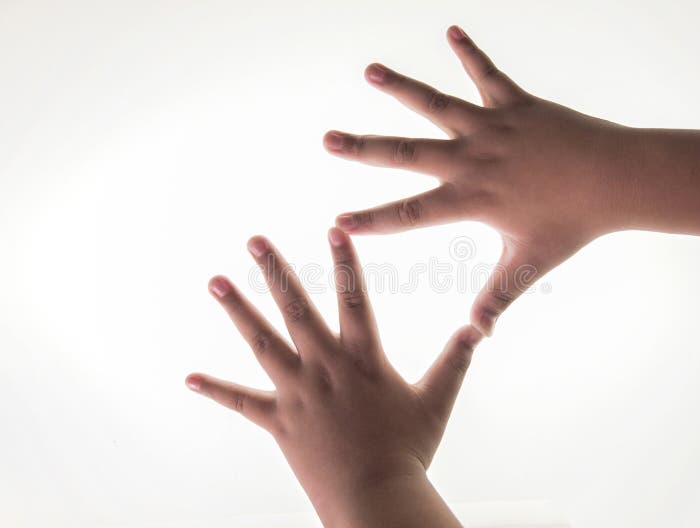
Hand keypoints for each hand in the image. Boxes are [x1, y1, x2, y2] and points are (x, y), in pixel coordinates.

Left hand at [186, 228, 480, 526]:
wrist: (375, 497)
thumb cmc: (409, 451)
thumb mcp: (437, 400)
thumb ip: (455, 360)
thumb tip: (478, 327)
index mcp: (363, 360)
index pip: (355, 300)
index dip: (346, 262)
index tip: (334, 229)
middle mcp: (325, 368)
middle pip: (296, 310)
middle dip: (276, 271)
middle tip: (255, 239)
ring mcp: (298, 394)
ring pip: (262, 343)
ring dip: (238, 310)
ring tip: (216, 281)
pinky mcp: (279, 422)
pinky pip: (242, 403)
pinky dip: (216, 389)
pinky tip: (189, 378)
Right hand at [324, 25, 631, 334]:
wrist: (617, 179)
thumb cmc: (574, 224)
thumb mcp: (531, 263)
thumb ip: (500, 296)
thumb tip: (479, 335)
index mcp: (473, 200)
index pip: (411, 215)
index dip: (372, 221)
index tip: (337, 223)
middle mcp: (474, 160)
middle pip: (408, 153)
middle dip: (364, 149)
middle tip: (328, 140)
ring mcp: (493, 128)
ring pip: (437, 104)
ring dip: (401, 88)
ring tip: (369, 71)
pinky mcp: (515, 104)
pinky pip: (487, 74)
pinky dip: (470, 52)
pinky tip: (452, 29)